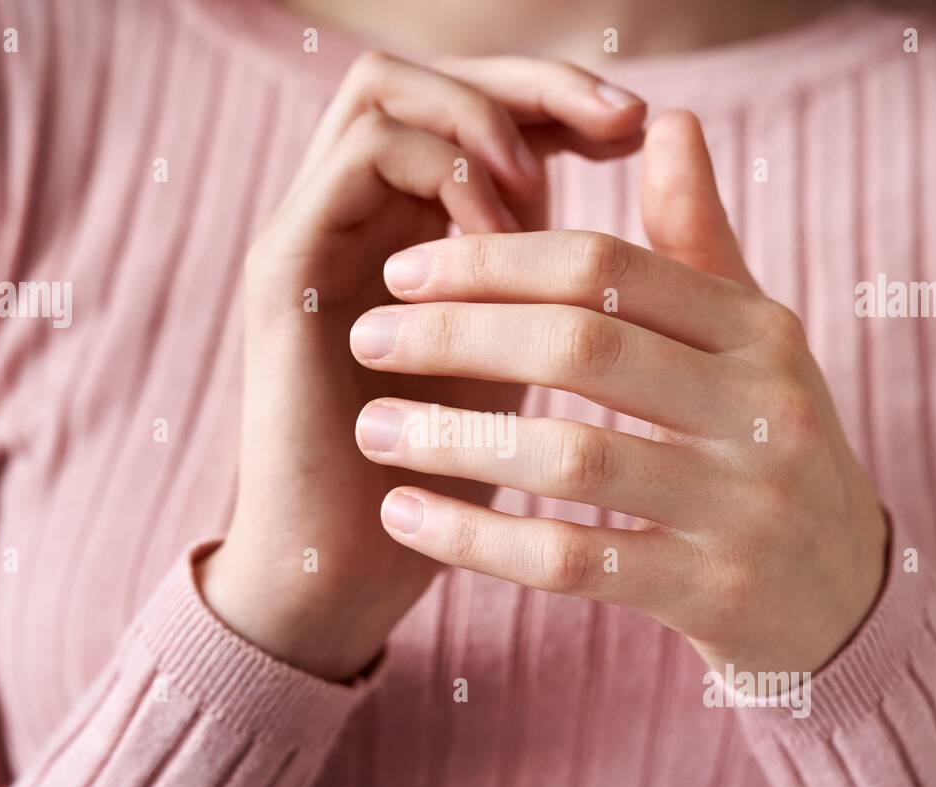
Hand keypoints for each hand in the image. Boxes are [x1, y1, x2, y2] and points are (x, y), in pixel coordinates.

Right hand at [201, 52, 646, 679]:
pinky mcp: (284, 266)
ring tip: (547, 187)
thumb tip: (650, 213)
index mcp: (406, 229)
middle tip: (613, 124)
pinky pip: (361, 157)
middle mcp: (351, 215)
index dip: (552, 94)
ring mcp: (311, 233)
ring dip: (483, 121)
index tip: (636, 129)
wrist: (359, 564)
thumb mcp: (536, 355)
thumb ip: (570, 274)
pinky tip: (504, 232)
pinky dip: (444, 171)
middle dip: (527, 84)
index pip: (470, 103)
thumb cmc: (462, 472)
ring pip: (381, 91)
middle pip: (422, 72)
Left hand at [349, 111, 888, 675]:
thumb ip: (701, 241)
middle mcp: (761, 410)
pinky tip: (404, 517)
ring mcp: (742, 508)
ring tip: (370, 427)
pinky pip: (573, 563)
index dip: (493, 261)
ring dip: (454, 438)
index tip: (403, 270)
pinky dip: (479, 540)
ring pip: (570, 457)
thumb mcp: (753, 343)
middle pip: (582, 347)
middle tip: (366, 336)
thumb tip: (669, 121)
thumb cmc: (769, 449)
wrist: (842, 596)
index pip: (606, 271)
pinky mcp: (712, 594)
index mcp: (760, 333)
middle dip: (458, 336)